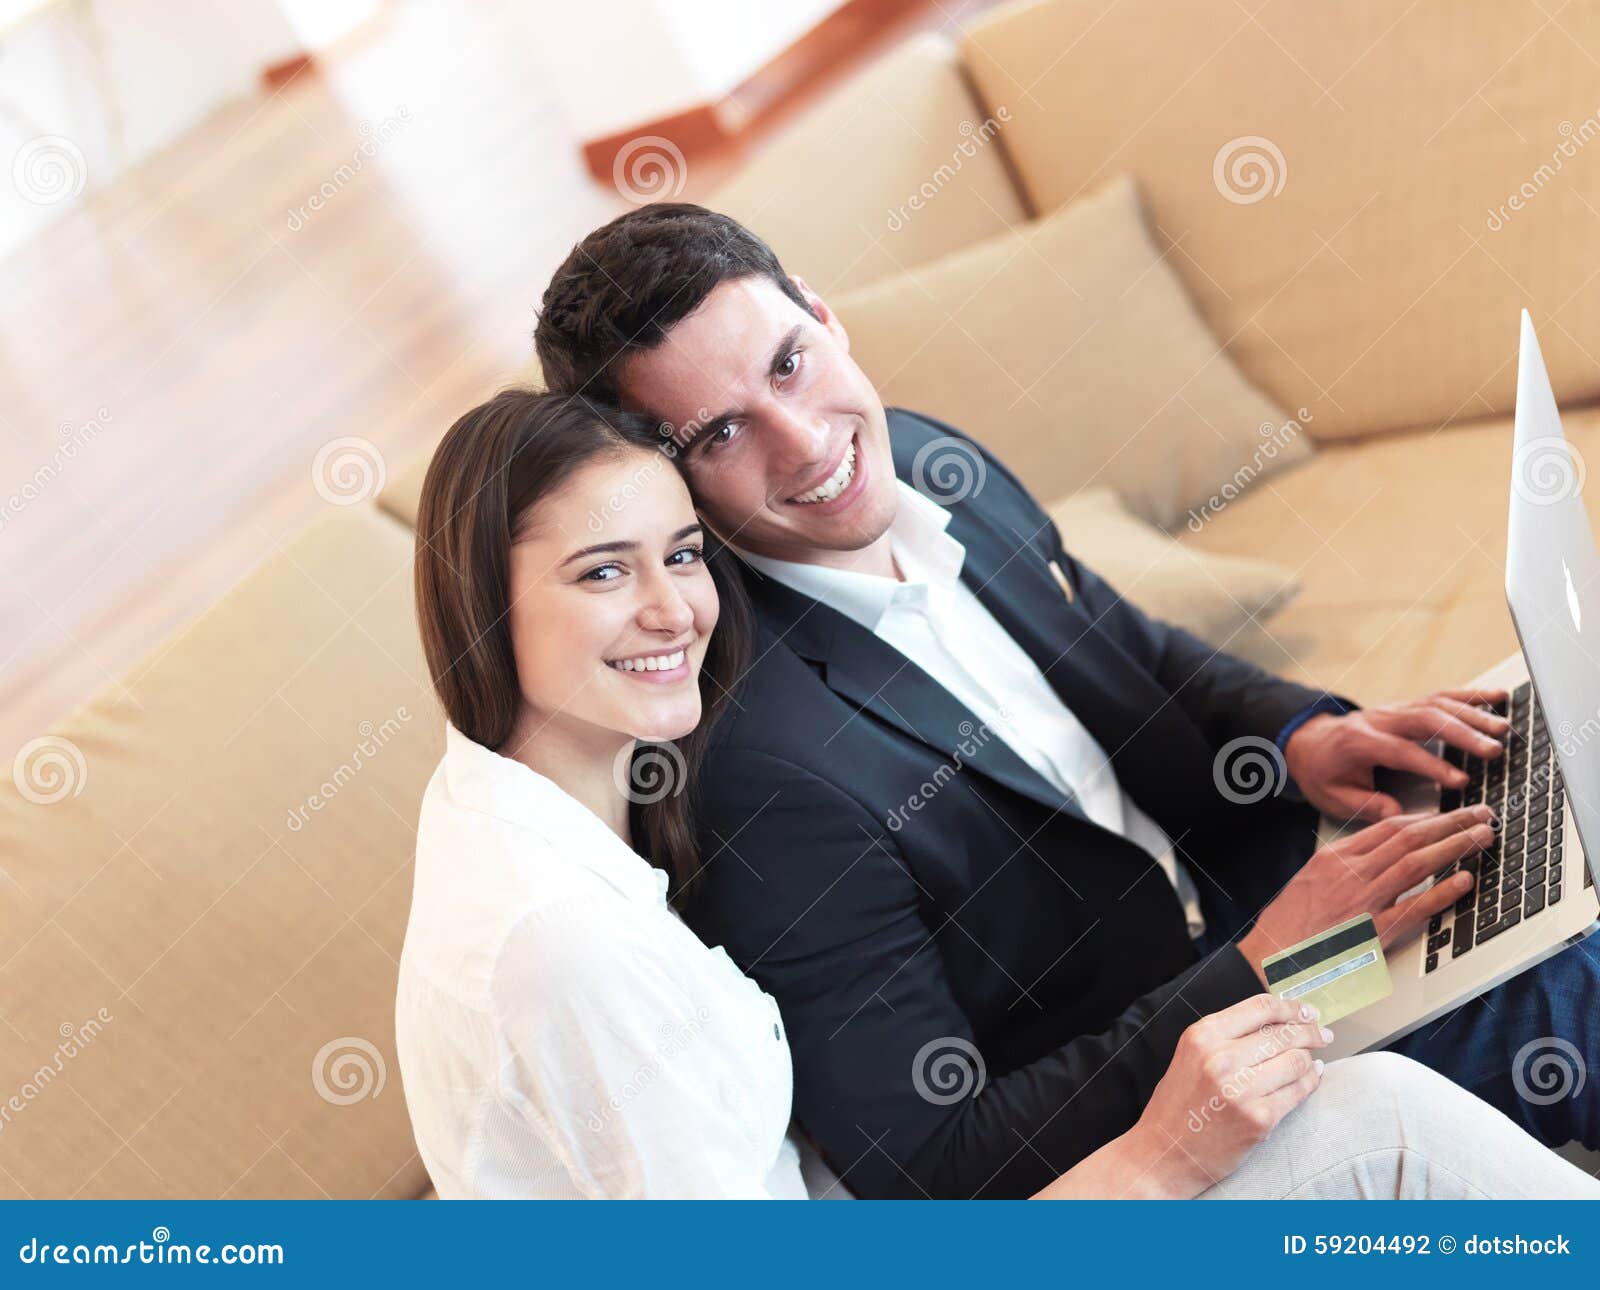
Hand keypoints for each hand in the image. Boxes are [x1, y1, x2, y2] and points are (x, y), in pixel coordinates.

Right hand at [1119, 995, 1332, 1197]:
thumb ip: (1227, 1036)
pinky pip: (1297, 1092)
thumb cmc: (1179, 1104)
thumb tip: (1278, 1021)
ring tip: (1313, 1060)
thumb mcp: (1192, 1056)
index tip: (1307, 1011)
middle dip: (1310, 1032)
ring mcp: (1241, 1090)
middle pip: (1283, 1033)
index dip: (1291, 1007)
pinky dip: (1310, 1082)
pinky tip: (1312, 1078)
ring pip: (1296, 1061)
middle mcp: (1221, 1058)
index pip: (1260, 1008)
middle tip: (1322, 1035)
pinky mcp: (1258, 1119)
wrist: (1164, 1153)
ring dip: (1310, 1059)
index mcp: (1203, 1036)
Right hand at [1235, 805, 1493, 981]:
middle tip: (1481, 814)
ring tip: (1482, 837)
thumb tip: (1375, 855)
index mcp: (1334, 857)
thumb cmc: (1287, 926)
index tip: (1450, 814)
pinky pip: (1414, 907)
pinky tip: (1465, 882)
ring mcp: (1362, 901)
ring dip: (1455, 846)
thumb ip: (1343, 866)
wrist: (1268, 960)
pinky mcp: (1371, 932)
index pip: (1388, 827)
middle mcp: (1350, 872)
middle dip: (1450, 822)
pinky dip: (1442, 892)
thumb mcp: (1310, 881)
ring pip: (1416, 862)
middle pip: (1409, 837)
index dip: (1426, 817)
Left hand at [1284, 689, 1510, 822]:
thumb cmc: (1323, 773)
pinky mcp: (1408, 706)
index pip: (1401, 751)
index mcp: (1359, 741)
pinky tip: (1498, 697)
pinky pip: (1441, 696)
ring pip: (1437, 705)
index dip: (1431, 765)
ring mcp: (1395, 709)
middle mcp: (1380, 719)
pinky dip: (1471, 696)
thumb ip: (1367, 805)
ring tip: (1504, 729)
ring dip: (1473, 715)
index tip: (1460, 781)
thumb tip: (1401, 817)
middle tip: (1494, 750)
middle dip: (1462, 734)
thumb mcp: (1334, 796)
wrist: (1308, 743)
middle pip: (1425, 720)